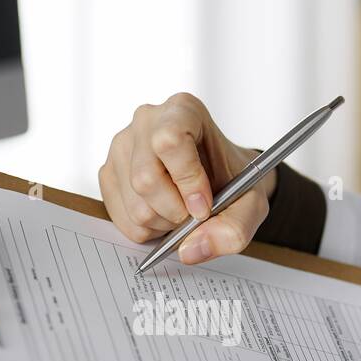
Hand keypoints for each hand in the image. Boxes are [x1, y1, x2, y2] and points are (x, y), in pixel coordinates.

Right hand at [99, 92, 274, 264]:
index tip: (204, 207)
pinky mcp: (109, 173)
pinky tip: (163, 215)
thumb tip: (190, 250)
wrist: (220, 180)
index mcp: (183, 110)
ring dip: (163, 224)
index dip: (187, 181)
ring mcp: (121, 146)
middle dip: (175, 211)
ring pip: (135, 204)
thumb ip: (234, 228)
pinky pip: (121, 218)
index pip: (170, 141)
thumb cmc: (235, 182)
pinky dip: (147, 230)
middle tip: (195, 214)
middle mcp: (146, 121)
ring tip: (181, 212)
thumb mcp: (251, 204)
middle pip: (146, 179)